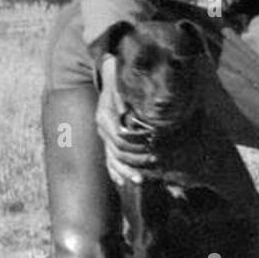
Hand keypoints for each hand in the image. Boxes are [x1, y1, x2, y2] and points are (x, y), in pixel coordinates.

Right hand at [96, 53, 151, 185]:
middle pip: (117, 151)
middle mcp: (103, 128)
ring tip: (140, 180)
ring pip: (112, 159)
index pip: (120, 137)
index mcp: (106, 116)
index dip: (136, 144)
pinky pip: (108, 159)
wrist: (109, 75)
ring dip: (126, 170)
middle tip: (155, 161)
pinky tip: (121, 182)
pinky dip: (115, 171)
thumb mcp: (119, 81)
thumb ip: (121, 92)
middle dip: (136, 159)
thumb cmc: (117, 78)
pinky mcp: (107, 139)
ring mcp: (104, 135)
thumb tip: (126, 109)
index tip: (153, 147)